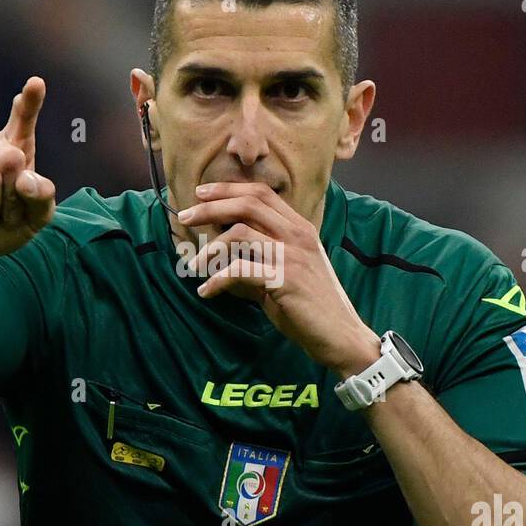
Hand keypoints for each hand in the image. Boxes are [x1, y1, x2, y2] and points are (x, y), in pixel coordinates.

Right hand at [0, 77, 55, 270]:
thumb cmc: (4, 226)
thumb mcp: (35, 219)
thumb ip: (42, 199)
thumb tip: (26, 179)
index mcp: (16, 149)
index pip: (23, 121)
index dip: (30, 102)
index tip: (36, 83)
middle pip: (12, 158)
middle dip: (14, 197)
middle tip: (7, 212)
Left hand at [177, 181, 381, 375]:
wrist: (340, 335)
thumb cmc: (311, 308)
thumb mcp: (285, 275)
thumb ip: (259, 260)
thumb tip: (221, 257)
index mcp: (300, 228)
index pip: (262, 194)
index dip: (229, 189)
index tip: (202, 193)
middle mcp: (298, 235)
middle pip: (248, 204)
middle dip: (211, 207)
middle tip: (185, 216)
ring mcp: (292, 256)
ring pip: (240, 233)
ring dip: (210, 248)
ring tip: (195, 266)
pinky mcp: (285, 280)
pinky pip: (240, 271)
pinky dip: (217, 280)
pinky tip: (207, 292)